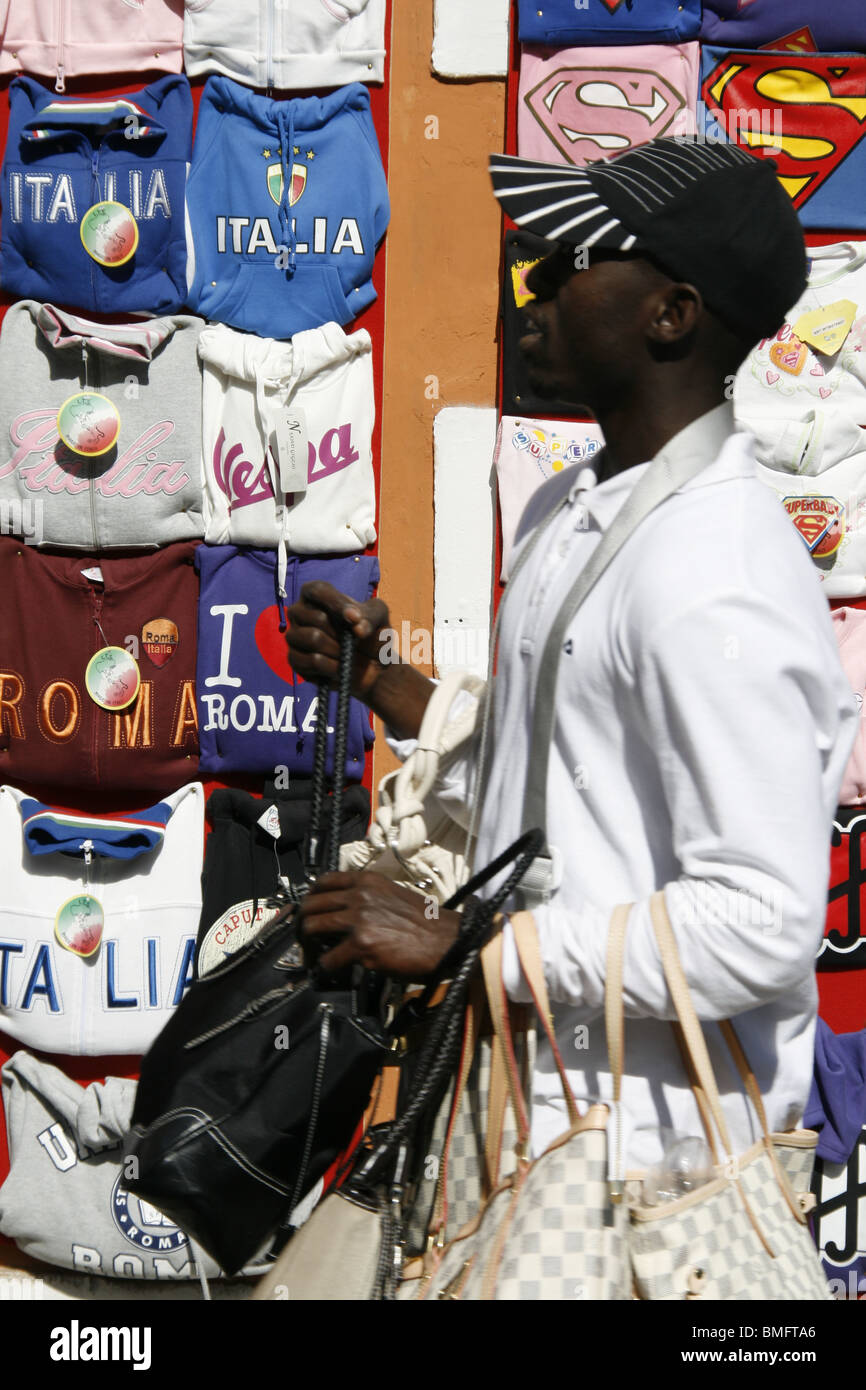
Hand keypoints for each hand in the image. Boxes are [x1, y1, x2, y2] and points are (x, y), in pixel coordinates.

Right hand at [286, 580, 390, 700]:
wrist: (370, 668)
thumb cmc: (371, 635)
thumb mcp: (379, 617)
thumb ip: (371, 615)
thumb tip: (357, 625)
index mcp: (316, 595)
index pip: (318, 590)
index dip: (337, 603)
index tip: (356, 618)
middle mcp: (299, 612)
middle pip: (318, 618)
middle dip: (343, 633)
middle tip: (353, 641)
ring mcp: (294, 636)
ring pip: (313, 638)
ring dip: (338, 650)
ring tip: (346, 655)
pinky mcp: (294, 660)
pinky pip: (311, 661)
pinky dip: (332, 666)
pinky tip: (339, 668)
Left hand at [298, 871, 460, 977]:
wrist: (446, 940)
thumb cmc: (425, 923)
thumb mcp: (392, 896)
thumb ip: (367, 899)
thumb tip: (344, 913)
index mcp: (367, 881)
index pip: (324, 881)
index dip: (310, 898)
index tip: (309, 911)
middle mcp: (360, 895)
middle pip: (312, 905)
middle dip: (303, 923)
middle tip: (306, 937)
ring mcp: (359, 919)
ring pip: (312, 927)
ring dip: (307, 945)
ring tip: (312, 956)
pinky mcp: (362, 945)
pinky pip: (329, 959)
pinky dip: (324, 968)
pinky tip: (328, 972)